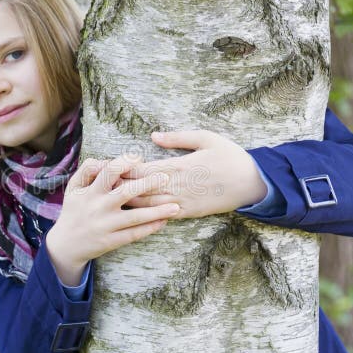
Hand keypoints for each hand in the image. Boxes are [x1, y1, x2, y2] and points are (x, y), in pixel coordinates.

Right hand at [46, 155, 180, 285]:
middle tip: (166, 178)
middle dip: (148, 184)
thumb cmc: (74, 210)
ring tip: (176, 206)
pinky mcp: (111, 242)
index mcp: (90, 192)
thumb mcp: (73, 188)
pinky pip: (134, 234)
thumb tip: (106, 160)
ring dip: (157, 211)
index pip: (109, 171)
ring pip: (135, 217)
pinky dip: (150, 228)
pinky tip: (164, 221)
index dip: (125, 162)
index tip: (140, 159)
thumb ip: (87, 170)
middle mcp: (98, 207)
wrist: (66, 245)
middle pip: (126, 192)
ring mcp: (106, 226)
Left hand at [117, 130, 267, 219]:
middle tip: (99, 186)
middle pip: (139, 189)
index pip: (143, 170)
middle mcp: (177, 186)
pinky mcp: (189, 213)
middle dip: (118, 188)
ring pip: (147, 205)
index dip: (123, 170)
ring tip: (108, 200)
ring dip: (128, 202)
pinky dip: (146, 215)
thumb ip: (178, 138)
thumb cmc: (230, 156)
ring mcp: (182, 202)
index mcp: (178, 166)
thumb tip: (153, 137)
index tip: (106, 167)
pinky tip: (132, 214)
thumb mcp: (206, 138)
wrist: (253, 183)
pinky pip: (162, 215)